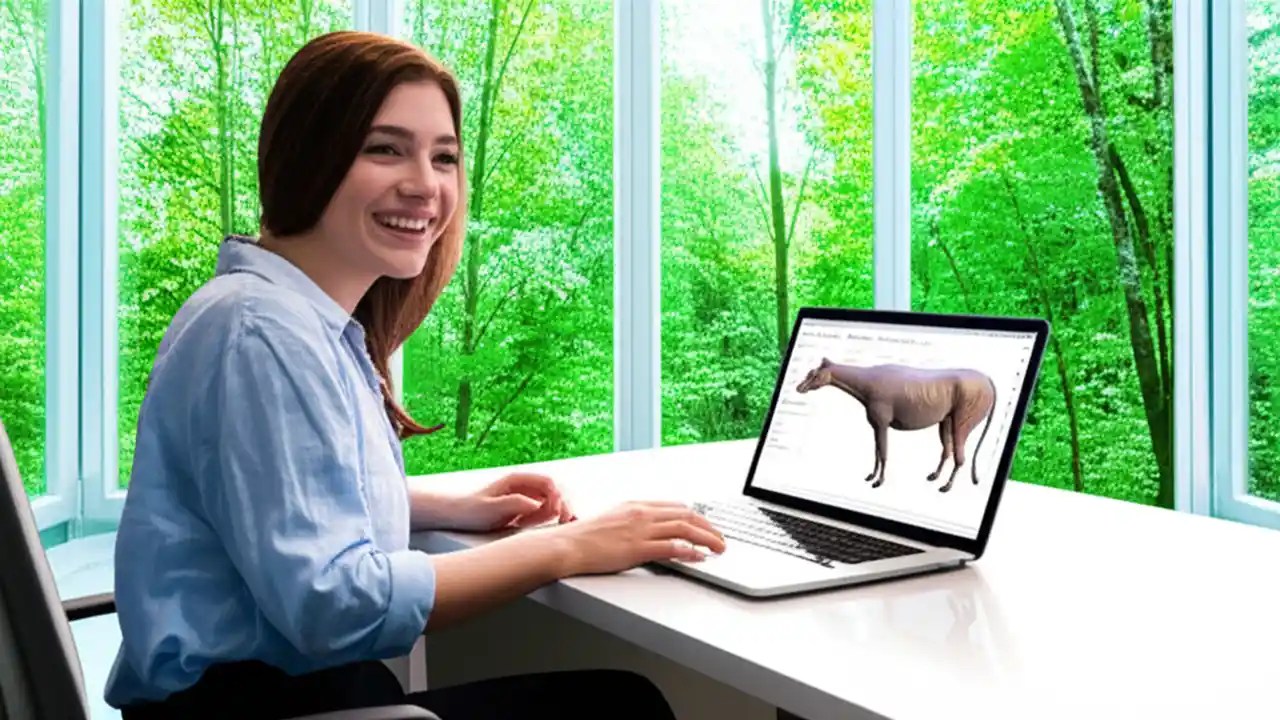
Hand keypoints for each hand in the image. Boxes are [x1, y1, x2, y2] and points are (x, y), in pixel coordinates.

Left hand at [444, 472, 575, 532]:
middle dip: (564, 505)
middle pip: (556, 490)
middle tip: (565, 523)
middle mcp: (525, 485)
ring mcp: (527, 496)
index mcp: (518, 479)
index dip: (557, 496)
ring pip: (553, 501)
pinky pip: (545, 511)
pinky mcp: (526, 508)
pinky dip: (550, 518)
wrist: (458, 515)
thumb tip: (537, 504)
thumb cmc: (472, 511)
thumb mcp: (492, 509)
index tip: (557, 513)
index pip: (549, 482)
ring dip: (556, 513)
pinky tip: (542, 528)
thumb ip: (515, 504)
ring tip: (542, 525)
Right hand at [551, 501, 726, 575]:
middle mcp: (641, 513)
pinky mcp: (637, 548)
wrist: (567, 545)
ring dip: (706, 538)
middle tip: (720, 538)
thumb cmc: (584, 537)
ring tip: (718, 548)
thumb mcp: (613, 520)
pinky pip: (671, 547)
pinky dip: (690, 551)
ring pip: (684, 528)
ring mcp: (640, 530)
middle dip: (708, 526)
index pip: (676, 506)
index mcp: (636, 505)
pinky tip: (699, 557)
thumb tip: (650, 531)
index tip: (706, 524)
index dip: (696, 516)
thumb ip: (633, 522)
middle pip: (686, 514)